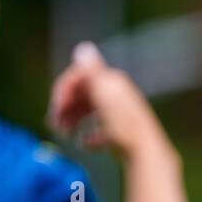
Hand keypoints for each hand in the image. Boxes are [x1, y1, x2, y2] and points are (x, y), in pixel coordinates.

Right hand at [47, 42, 164, 156]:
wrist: (147, 154)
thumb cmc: (125, 126)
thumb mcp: (106, 96)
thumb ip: (93, 73)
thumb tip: (84, 47)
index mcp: (111, 82)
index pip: (78, 78)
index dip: (63, 92)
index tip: (55, 111)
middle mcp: (116, 93)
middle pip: (83, 95)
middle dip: (66, 109)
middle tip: (55, 127)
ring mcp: (120, 113)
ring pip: (90, 112)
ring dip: (74, 122)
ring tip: (67, 136)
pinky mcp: (124, 132)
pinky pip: (102, 131)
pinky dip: (91, 137)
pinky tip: (86, 145)